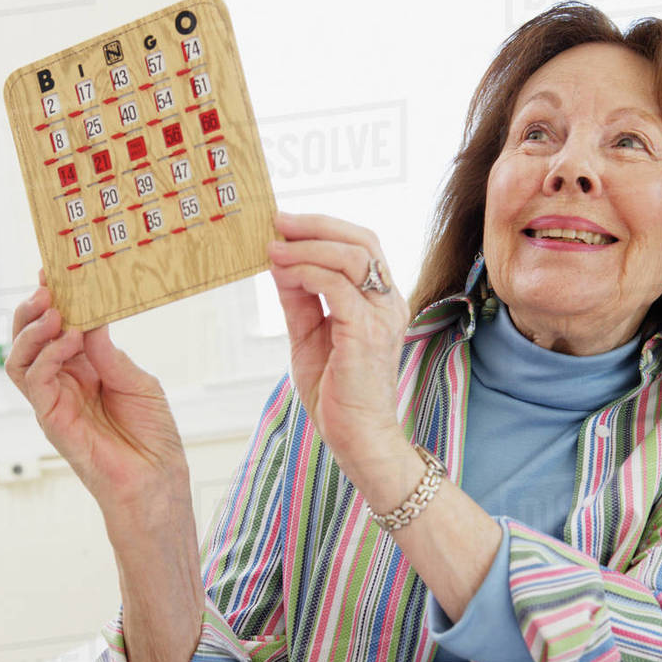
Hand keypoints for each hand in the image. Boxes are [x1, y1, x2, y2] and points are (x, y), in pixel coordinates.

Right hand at [6, 276, 188, 527]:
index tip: (54, 270)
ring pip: (19, 357)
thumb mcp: (137, 381)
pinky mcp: (51, 418)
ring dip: (33, 329)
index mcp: (85, 368)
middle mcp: (64, 381)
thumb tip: (89, 316)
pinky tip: (69, 340)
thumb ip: (108, 352)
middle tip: (48, 285)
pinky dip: (46, 354)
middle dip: (33, 309)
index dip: (53, 300)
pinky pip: (34, 380)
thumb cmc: (152, 433)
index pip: (58, 328)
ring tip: (55, 310)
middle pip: (29, 339)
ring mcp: (54, 399)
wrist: (156, 476)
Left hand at [268, 213, 411, 484]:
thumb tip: (279, 261)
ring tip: (273, 249)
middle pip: (362, 240)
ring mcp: (382, 317)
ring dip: (307, 248)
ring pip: (351, 257)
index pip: (361, 246)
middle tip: (277, 222)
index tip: (284, 224)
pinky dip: (307, 273)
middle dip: (316, 225)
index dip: (323, 227)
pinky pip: (337, 287)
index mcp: (380, 301)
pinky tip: (283, 275)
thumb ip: (299, 300)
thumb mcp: (309, 336)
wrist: (357, 438)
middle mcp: (389, 303)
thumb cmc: (337, 394)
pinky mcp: (367, 333)